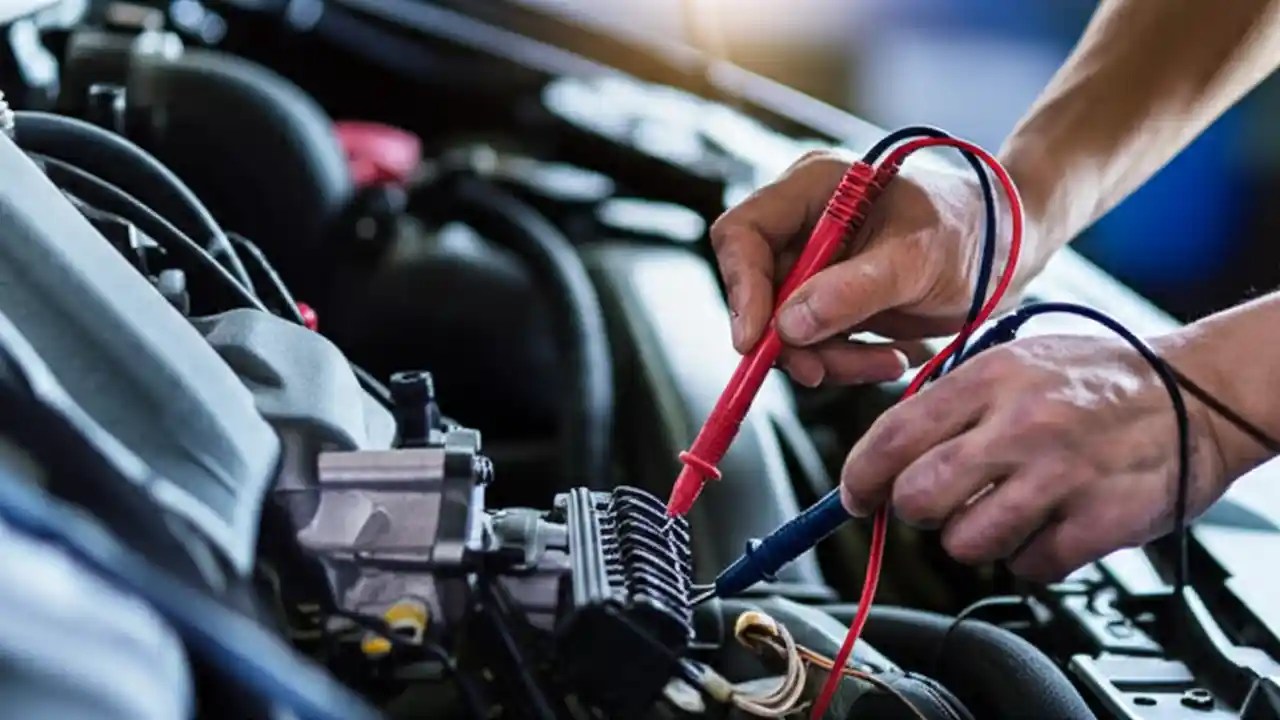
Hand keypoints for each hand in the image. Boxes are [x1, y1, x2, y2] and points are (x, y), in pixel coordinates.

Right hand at [710, 149, 1034, 387]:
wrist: (1013, 251)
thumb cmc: (974, 232)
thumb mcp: (917, 261)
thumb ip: (852, 292)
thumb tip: (786, 326)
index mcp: (813, 188)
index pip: (743, 234)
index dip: (741, 288)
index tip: (756, 340)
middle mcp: (803, 224)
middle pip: (757, 290)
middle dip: (789, 339)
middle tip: (822, 371)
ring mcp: (816, 265)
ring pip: (784, 328)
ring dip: (826, 358)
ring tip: (885, 363)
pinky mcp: (832, 301)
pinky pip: (815, 343)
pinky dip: (846, 360)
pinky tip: (893, 357)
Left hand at [838, 334, 1228, 581]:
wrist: (1197, 393)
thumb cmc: (1095, 380)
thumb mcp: (1012, 363)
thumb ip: (947, 405)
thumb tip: (879, 460)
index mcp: (990, 379)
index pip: (892, 437)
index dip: (860, 477)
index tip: (855, 497)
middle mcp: (1021, 424)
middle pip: (919, 498)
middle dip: (915, 512)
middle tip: (934, 505)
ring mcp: (1061, 475)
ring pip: (967, 543)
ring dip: (975, 538)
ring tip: (1004, 510)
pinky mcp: (1098, 521)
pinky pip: (1028, 566)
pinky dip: (1031, 556)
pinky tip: (1050, 523)